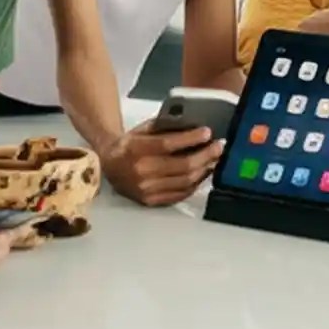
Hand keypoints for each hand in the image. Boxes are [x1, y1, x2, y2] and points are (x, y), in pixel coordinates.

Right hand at [99, 122, 224, 205]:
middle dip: (206, 155)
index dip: (191, 138)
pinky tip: (203, 173)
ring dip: (205, 169)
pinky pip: (180, 194)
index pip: (169, 144)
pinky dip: (196, 183)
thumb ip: (166, 128)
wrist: (108, 165)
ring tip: (215, 159)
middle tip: (220, 146)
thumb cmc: (130, 143)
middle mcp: (141, 171)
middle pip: (183, 166)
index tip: (208, 132)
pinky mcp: (150, 201)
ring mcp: (146, 189)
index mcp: (136, 149)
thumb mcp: (143, 129)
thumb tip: (196, 127)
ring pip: (186, 181)